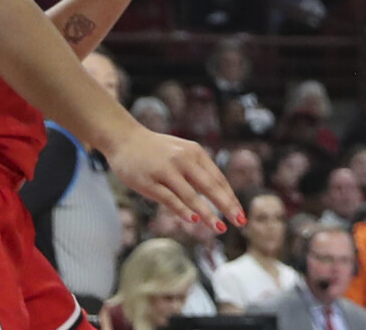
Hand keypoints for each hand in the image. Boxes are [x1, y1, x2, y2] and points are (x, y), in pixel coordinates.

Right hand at [106, 123, 243, 230]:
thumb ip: (197, 169)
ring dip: (207, 214)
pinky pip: (169, 199)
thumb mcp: (182, 152)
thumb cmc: (156, 150)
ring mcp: (166, 171)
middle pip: (210, 187)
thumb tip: (216, 191)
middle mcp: (184, 160)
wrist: (124, 138)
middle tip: (240, 222)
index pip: (218, 179)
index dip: (230, 197)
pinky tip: (193, 220)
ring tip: (220, 228)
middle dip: (227, 206)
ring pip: (191, 195)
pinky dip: (182, 210)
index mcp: (195, 153)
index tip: (241, 213)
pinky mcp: (149, 182)